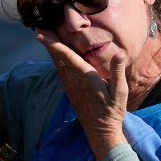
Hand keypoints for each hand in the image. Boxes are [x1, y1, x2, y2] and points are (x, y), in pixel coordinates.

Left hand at [37, 32, 127, 159]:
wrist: (101, 131)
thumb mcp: (120, 92)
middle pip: (58, 59)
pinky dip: (57, 60)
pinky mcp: (70, 91)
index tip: (41, 36)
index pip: (68, 57)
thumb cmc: (113, 111)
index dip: (54, 45)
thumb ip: (118, 72)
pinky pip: (61, 72)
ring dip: (52, 51)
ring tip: (45, 37)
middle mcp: (74, 81)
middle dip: (49, 44)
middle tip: (40, 28)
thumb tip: (120, 54)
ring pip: (58, 65)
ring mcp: (70, 87)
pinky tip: (56, 56)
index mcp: (86, 78)